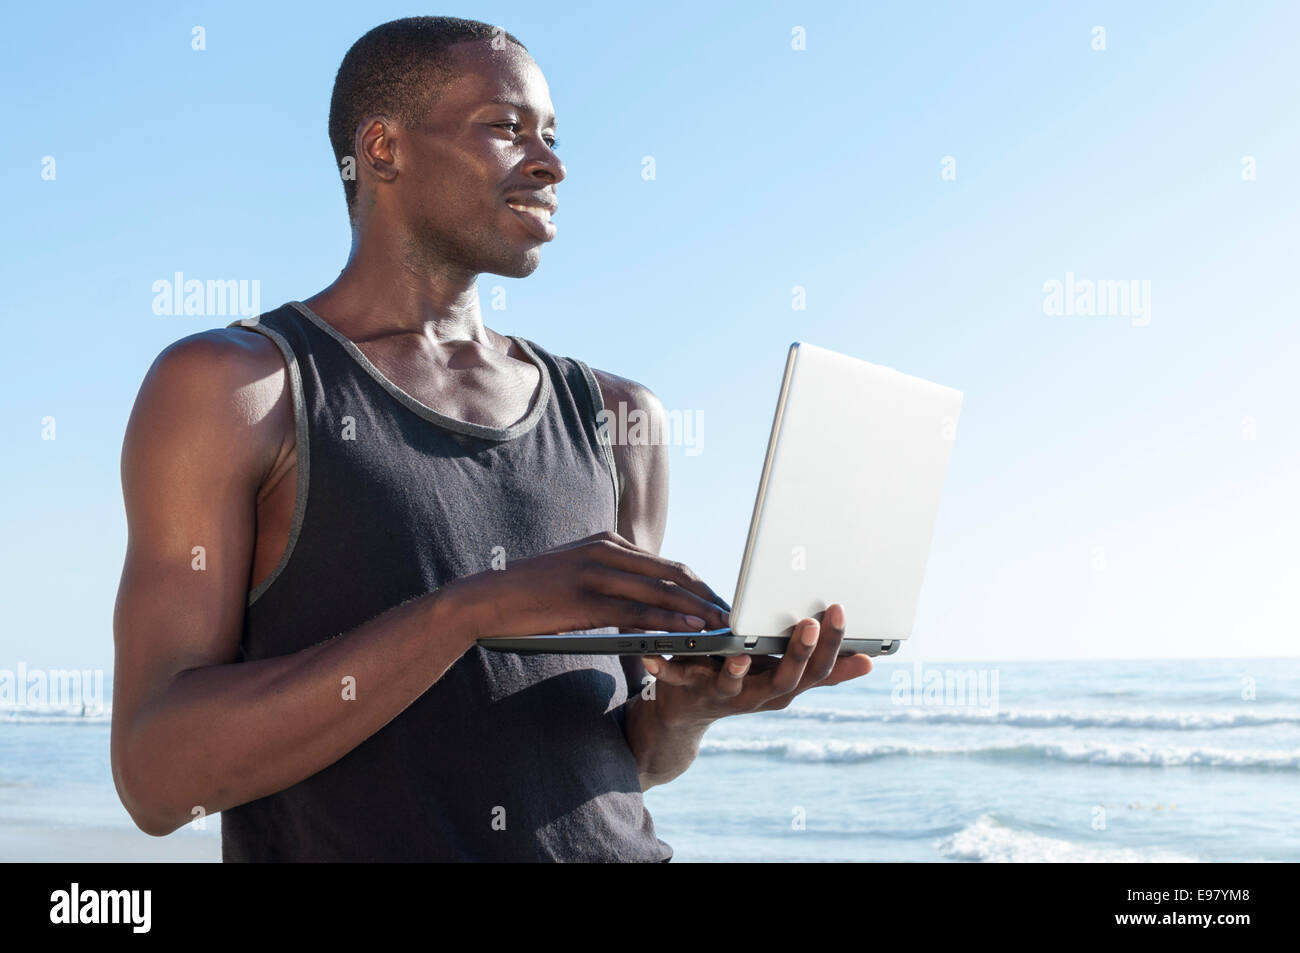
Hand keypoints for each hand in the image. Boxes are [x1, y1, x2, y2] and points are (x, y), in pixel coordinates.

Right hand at [440, 530, 730, 639]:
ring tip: (723, 626)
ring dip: (697, 609)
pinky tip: (691, 631)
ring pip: (661, 591)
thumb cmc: (533, 596)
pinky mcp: (587, 598)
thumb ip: (610, 582)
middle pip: (672, 572)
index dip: (698, 584)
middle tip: (733, 615)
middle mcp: (607, 550)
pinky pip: (639, 611)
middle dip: (707, 595)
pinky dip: (670, 620)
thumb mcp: (576, 578)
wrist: (488, 599)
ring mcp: (597, 572)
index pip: (666, 563)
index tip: (719, 602)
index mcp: (607, 543)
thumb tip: (642, 603)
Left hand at [638, 603, 871, 728]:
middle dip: (798, 653)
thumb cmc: (742, 681)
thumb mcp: (786, 675)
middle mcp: (757, 696)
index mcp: (784, 686)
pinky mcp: (687, 692)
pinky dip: (667, 670)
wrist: (686, 714)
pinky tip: (657, 658)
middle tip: (810, 623)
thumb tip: (870, 661)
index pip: (818, 670)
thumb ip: (825, 670)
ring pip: (734, 687)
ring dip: (736, 673)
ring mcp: (722, 696)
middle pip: (784, 681)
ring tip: (740, 656)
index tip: (841, 609)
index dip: (833, 644)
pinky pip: (675, 682)